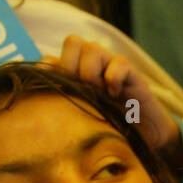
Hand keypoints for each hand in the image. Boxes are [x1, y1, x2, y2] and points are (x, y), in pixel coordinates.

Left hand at [46, 35, 181, 169]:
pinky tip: (114, 95)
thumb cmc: (110, 130)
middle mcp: (91, 67)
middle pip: (72, 42)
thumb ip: (61, 104)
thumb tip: (37, 95)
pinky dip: (113, 77)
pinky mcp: (132, 75)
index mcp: (74, 76)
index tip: (54, 92)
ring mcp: (111, 68)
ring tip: (99, 94)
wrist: (145, 140)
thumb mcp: (80, 120)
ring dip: (91, 72)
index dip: (49, 72)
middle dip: (71, 66)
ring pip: (92, 48)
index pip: (52, 59)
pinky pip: (119, 62)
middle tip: (80, 90)